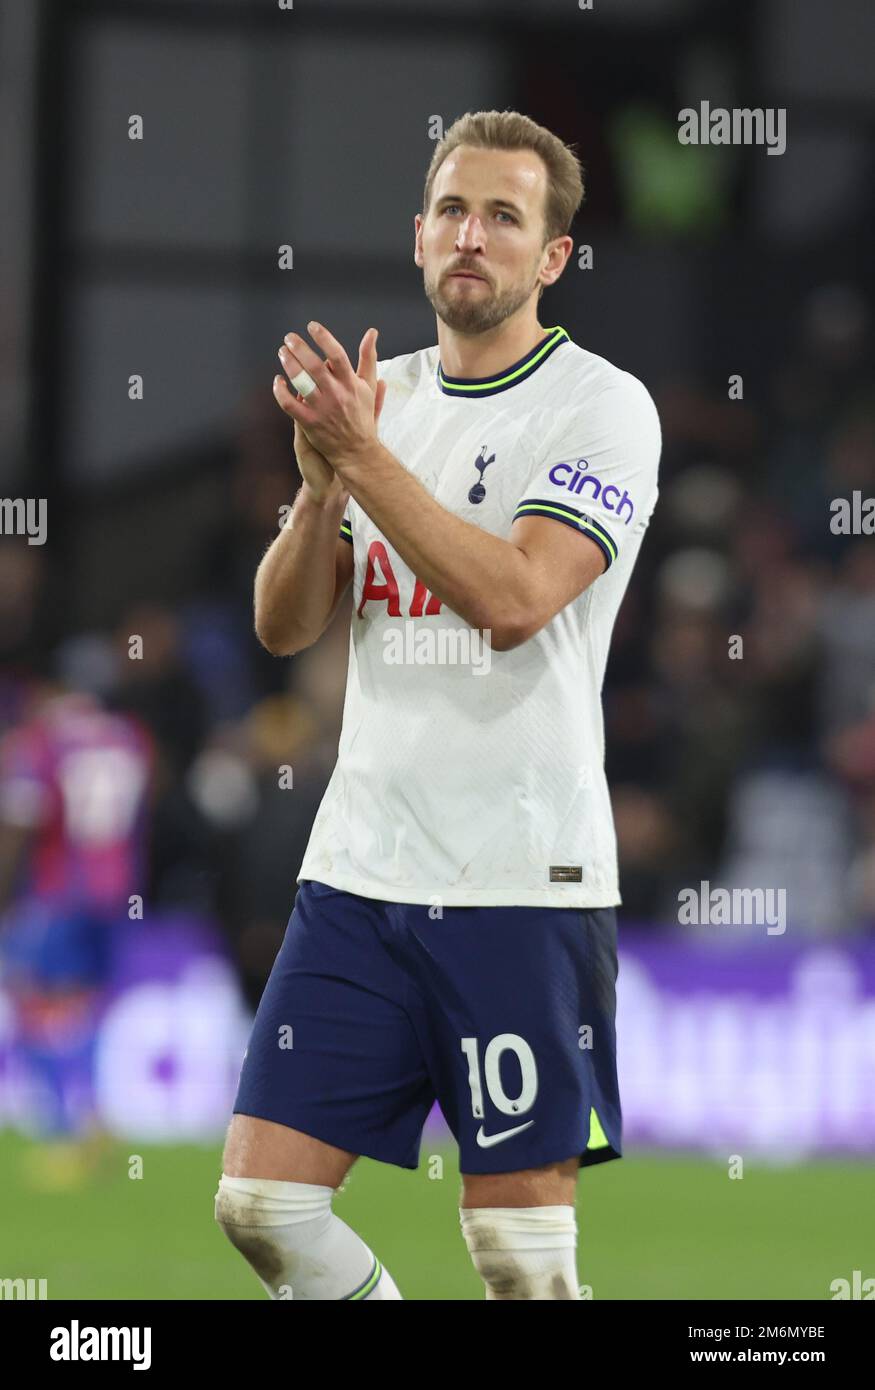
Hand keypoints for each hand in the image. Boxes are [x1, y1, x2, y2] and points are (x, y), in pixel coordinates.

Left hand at [273, 322, 386, 470]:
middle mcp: (336, 395)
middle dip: (299, 348)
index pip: (337, 355)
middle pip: (315, 366)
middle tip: (289, 338)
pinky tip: (278, 381)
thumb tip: (371, 333)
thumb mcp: (368, 385)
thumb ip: (368, 358)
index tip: (312, 326)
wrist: (357, 451)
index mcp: (351, 384)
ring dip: (289, 364)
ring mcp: (321, 409)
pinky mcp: (309, 423)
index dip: (323, 338)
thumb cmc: (362, 416)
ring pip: (301, 383)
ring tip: (283, 352)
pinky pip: (289, 404)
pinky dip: (280, 391)